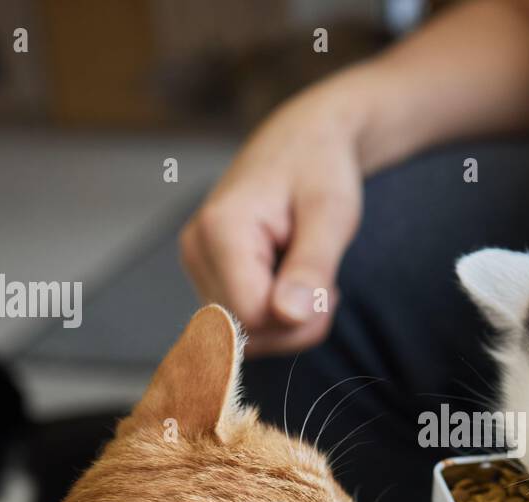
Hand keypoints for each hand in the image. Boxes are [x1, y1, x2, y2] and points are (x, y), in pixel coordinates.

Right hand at [179, 79, 365, 355]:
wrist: (306, 138)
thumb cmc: (322, 168)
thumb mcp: (331, 214)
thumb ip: (311, 266)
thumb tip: (287, 316)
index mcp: (220, 231)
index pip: (251, 318)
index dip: (298, 322)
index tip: (331, 293)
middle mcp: (196, 249)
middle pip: (244, 333)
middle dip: (295, 326)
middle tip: (327, 288)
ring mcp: (197, 263)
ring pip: (242, 334)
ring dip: (287, 324)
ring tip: (309, 280)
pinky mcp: (207, 273)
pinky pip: (240, 322)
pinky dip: (275, 317)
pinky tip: (292, 284)